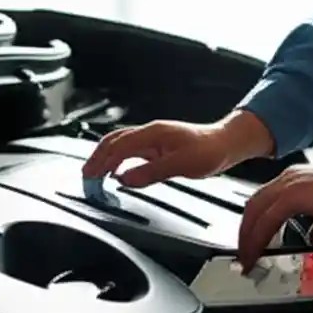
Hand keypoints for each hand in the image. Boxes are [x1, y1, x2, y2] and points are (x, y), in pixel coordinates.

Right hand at [81, 111, 274, 187]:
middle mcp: (149, 133)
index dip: (102, 162)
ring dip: (104, 158)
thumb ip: (152, 172)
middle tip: (85, 176)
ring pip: (119, 144)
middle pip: (113, 141)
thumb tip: (125, 179)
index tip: (91, 176)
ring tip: (94, 174)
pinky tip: (116, 171)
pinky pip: (129, 150)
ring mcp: (152, 139)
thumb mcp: (182, 165)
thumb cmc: (209, 151)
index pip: (118, 146)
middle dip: (96, 158)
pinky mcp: (156, 146)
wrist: (226, 143)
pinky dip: (116, 160)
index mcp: (152, 134)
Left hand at [236, 163, 312, 271]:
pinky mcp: (293, 195)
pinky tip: (257, 254)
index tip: (255, 243)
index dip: (257, 224)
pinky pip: (266, 221)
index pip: (266, 203)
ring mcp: (289, 186)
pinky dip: (258, 239)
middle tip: (244, 254)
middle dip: (246, 232)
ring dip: (249, 238)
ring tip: (248, 258)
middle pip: (254, 207)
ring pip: (255, 213)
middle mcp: (289, 180)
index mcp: (298, 182)